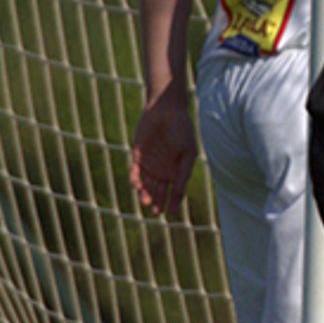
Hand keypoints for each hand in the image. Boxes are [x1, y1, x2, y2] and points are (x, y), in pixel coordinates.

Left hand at [128, 90, 197, 213]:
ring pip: (146, 185)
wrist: (166, 111)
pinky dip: (135, 180)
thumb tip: (179, 192)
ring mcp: (150, 164)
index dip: (173, 202)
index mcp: (177, 170)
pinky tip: (137, 186)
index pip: (175, 191)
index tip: (171, 212)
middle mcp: (163, 170)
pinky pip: (135, 172)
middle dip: (157, 202)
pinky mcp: (138, 156)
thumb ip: (183, 172)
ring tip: (145, 202)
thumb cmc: (182, 130)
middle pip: (159, 192)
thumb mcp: (188, 153)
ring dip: (145, 195)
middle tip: (156, 211)